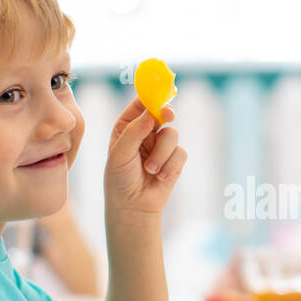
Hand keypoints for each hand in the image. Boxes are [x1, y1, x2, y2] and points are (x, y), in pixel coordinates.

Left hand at [105, 99, 186, 215]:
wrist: (133, 206)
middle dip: (166, 114)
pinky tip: (160, 177)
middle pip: (161, 112)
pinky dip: (171, 166)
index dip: (151, 96)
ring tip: (150, 170)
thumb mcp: (120, 154)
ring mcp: (161, 145)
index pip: (140, 104)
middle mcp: (145, 132)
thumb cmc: (120, 179)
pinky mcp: (174, 159)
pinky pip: (181, 153)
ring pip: (172, 135)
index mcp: (127, 126)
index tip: (159, 93)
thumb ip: (135, 131)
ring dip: (162, 154)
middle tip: (168, 115)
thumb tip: (150, 112)